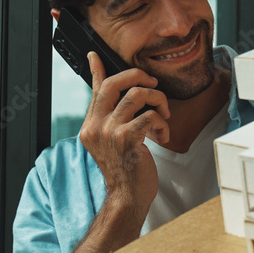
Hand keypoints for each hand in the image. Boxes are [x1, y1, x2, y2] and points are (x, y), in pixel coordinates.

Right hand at [78, 51, 170, 211]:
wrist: (127, 197)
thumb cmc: (125, 170)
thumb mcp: (112, 142)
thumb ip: (113, 120)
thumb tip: (121, 99)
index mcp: (90, 126)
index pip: (94, 90)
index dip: (96, 69)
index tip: (95, 55)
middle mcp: (96, 127)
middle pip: (113, 83)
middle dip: (138, 76)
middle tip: (153, 85)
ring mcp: (110, 132)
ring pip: (137, 95)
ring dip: (158, 101)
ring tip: (163, 114)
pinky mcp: (127, 140)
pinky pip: (150, 116)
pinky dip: (162, 123)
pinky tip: (163, 135)